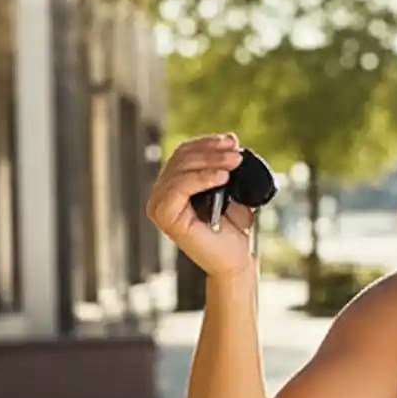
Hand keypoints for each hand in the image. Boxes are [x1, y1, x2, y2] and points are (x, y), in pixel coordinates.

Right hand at [146, 133, 255, 278]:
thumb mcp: (233, 189)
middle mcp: (162, 193)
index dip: (207, 143)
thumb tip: (229, 139)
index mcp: (174, 185)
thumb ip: (227, 166)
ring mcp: (160, 205)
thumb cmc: (234, 228)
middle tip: (237, 154)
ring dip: (210, 162)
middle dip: (212, 152)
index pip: (184, 153)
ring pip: (181, 170)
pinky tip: (221, 177)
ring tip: (235, 163)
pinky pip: (178, 188)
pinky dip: (201, 179)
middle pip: (182, 158)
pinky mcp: (165, 217)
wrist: (236, 258)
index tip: (231, 141)